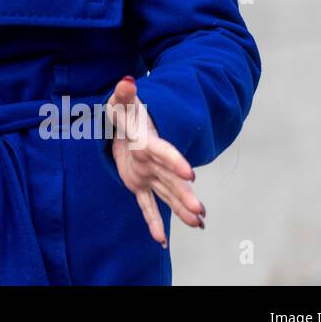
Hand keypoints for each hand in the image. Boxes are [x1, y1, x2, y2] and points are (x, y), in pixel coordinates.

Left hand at [104, 76, 205, 247]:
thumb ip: (123, 93)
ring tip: (198, 224)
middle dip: (185, 195)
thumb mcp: (120, 102)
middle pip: (171, 180)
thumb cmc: (124, 113)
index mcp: (148, 142)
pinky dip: (153, 222)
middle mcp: (152, 162)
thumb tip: (126, 81)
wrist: (125, 124)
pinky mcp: (138, 185)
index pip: (164, 151)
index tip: (190, 173)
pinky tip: (162, 241)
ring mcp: (148, 175)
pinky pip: (147, 205)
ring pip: (166, 195)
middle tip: (200, 211)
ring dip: (180, 209)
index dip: (175, 161)